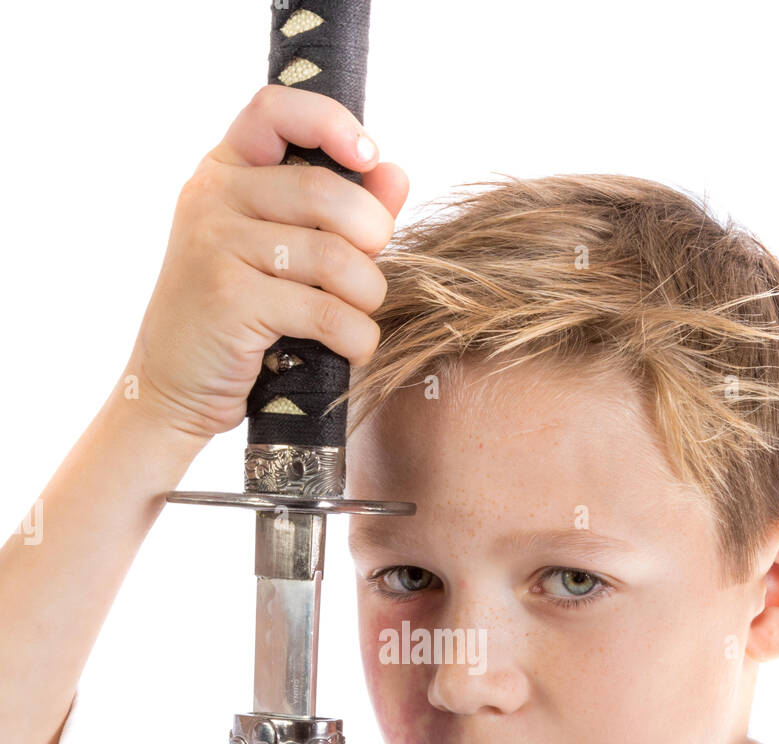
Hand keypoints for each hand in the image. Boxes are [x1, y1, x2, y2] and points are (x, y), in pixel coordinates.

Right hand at [128, 86, 409, 439]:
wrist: (173, 387)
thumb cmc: (236, 321)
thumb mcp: (281, 255)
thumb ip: (336, 213)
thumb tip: (394, 174)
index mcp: (224, 172)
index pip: (275, 109)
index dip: (331, 122)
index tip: (368, 156)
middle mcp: (213, 198)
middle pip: (325, 191)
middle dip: (373, 235)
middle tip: (371, 271)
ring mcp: (216, 246)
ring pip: (334, 256)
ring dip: (368, 294)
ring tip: (360, 316)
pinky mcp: (230, 300)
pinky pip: (326, 311)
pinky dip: (357, 337)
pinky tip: (354, 348)